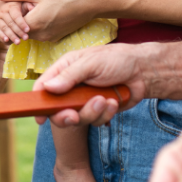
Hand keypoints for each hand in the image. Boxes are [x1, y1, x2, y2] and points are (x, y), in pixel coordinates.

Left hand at [0, 0, 92, 41]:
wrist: (89, 4)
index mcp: (33, 25)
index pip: (10, 30)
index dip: (0, 25)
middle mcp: (40, 36)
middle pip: (18, 34)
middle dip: (9, 26)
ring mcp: (49, 37)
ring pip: (29, 34)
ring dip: (22, 26)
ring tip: (18, 13)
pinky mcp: (56, 36)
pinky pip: (39, 34)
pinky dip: (33, 27)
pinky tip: (34, 14)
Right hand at [0, 0, 29, 43]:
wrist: (3, 3)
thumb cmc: (18, 4)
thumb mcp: (23, 2)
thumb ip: (28, 5)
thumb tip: (33, 8)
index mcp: (11, 6)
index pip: (16, 16)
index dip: (22, 23)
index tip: (28, 30)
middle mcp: (2, 12)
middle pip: (10, 23)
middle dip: (18, 32)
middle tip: (26, 38)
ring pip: (4, 28)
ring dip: (11, 36)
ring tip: (18, 42)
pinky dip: (2, 36)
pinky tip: (7, 41)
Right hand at [32, 43, 152, 126]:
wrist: (142, 71)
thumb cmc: (116, 60)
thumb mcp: (91, 63)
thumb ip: (70, 76)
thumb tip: (48, 87)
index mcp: (65, 70)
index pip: (44, 86)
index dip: (39, 102)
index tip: (40, 117)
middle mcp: (71, 87)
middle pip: (58, 109)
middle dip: (67, 116)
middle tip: (74, 116)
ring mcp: (84, 100)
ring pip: (78, 118)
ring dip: (92, 112)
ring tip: (105, 100)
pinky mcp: (98, 110)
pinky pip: (95, 121)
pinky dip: (105, 114)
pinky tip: (114, 102)